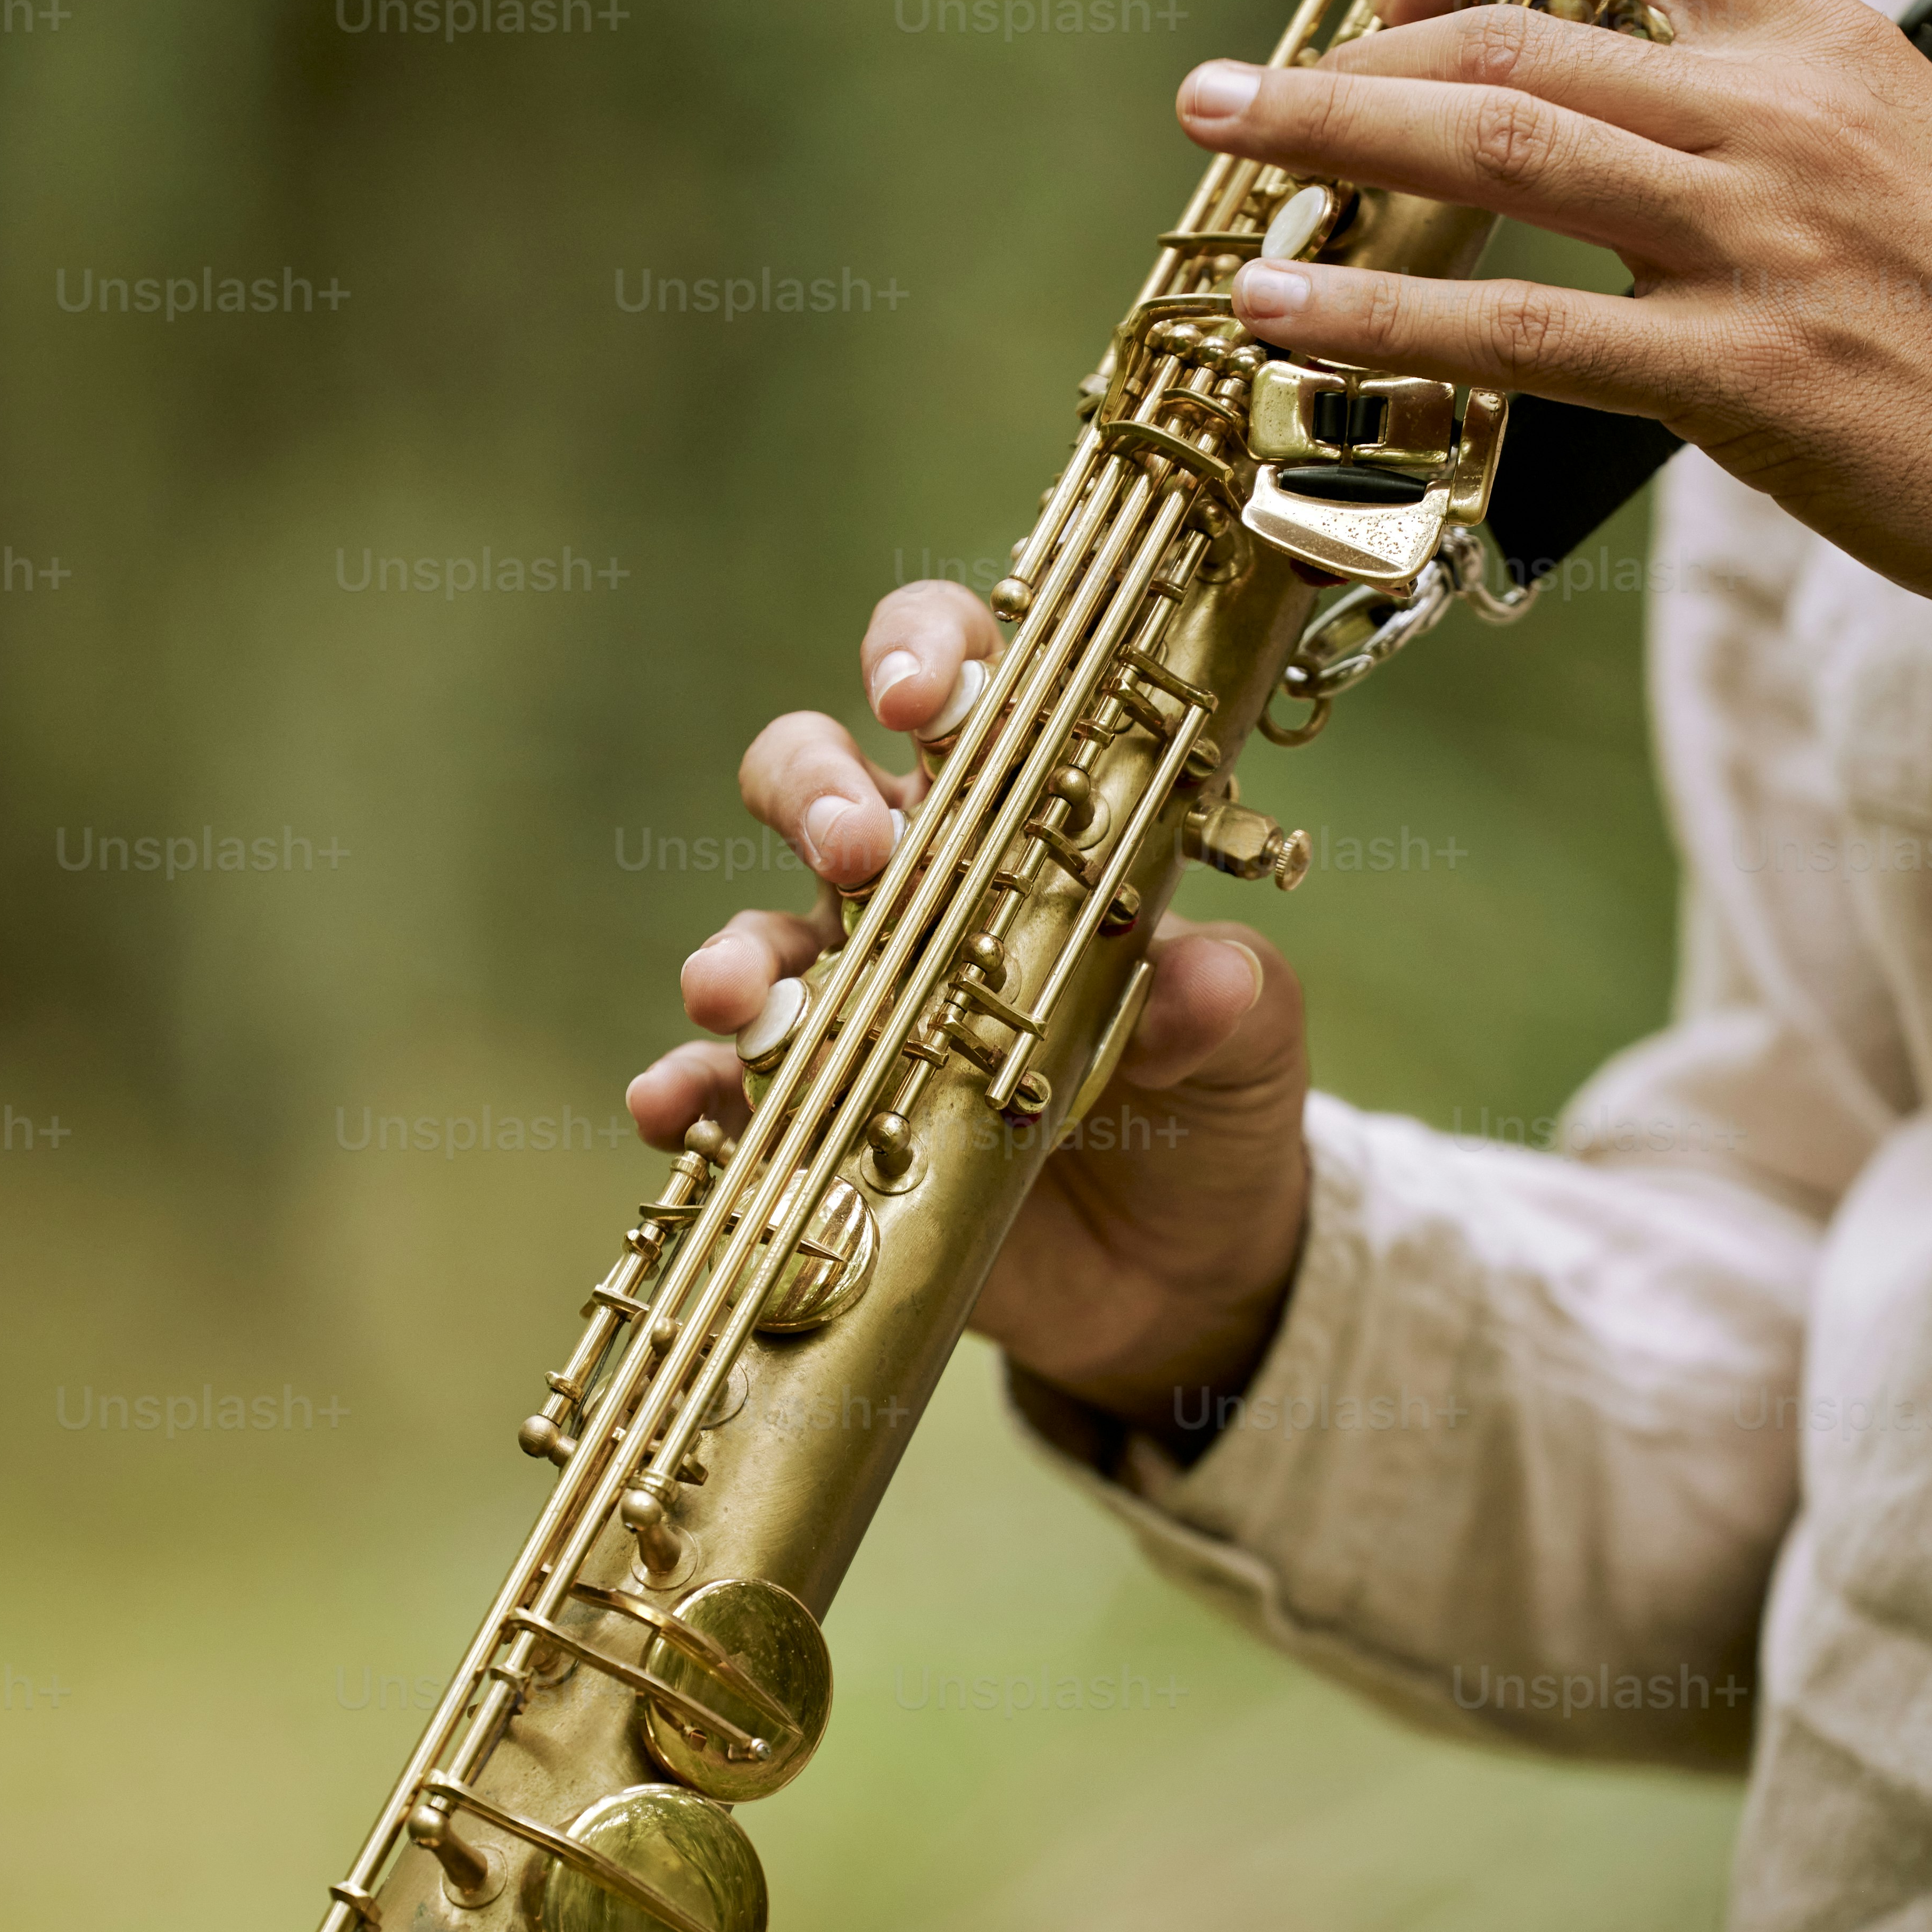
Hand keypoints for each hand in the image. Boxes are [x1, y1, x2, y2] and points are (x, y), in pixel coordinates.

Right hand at [626, 577, 1311, 1441]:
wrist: (1181, 1274)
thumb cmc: (1216, 1110)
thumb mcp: (1252, 1047)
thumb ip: (1231, 1000)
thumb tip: (1203, 977)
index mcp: (1027, 831)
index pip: (962, 695)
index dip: (925, 657)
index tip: (919, 693)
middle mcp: (920, 897)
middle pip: (815, 782)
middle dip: (811, 791)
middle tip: (850, 849)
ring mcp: (857, 1004)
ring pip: (754, 936)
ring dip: (732, 954)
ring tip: (735, 996)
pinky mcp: (819, 1118)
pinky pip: (722, 1091)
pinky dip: (688, 1091)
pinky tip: (679, 1105)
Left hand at [1178, 0, 1931, 648]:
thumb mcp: (1902, 167)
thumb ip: (1766, 131)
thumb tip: (1638, 141)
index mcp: (1823, 42)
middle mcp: (1778, 117)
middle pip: (1514, 34)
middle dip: (1347, 54)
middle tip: (1232, 91)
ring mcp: (1756, 242)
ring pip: (1495, 152)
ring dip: (1329, 142)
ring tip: (1223, 145)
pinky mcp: (1741, 375)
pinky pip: (1522, 333)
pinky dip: (1381, 324)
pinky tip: (1289, 319)